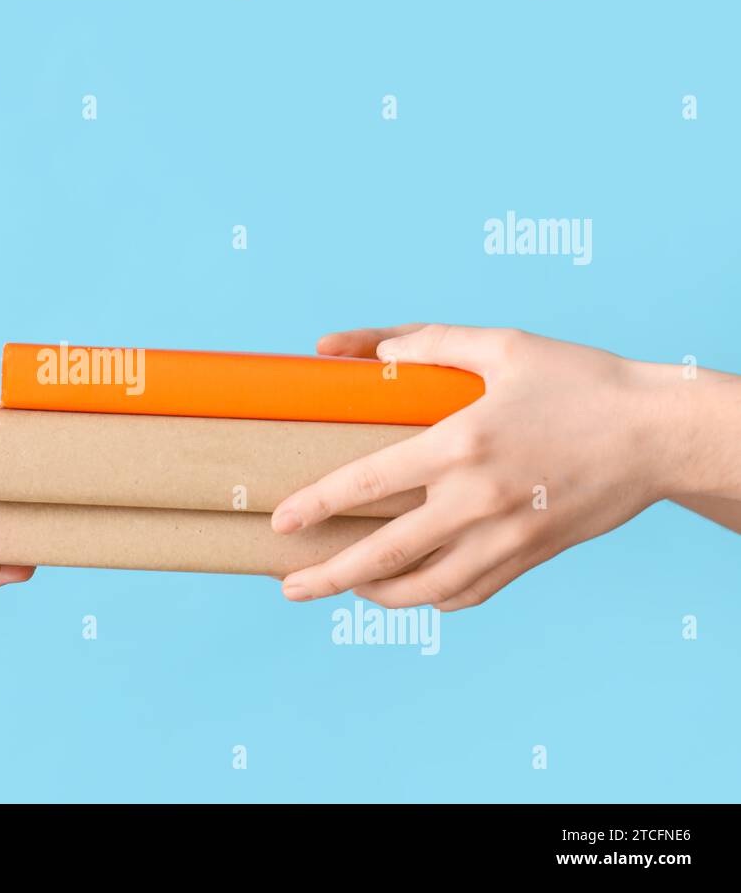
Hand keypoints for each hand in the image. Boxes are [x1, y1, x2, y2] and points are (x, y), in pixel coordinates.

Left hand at [271, 324, 699, 609]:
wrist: (660, 433)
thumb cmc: (580, 381)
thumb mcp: (503, 346)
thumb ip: (428, 343)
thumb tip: (362, 349)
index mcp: (461, 442)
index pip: (368, 483)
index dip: (317, 504)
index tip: (281, 522)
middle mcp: (478, 498)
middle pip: (386, 552)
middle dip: (329, 576)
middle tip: (290, 587)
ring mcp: (507, 535)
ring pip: (427, 587)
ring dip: (377, 596)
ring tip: (344, 589)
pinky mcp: (533, 554)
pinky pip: (472, 592)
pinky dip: (434, 599)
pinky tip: (412, 592)